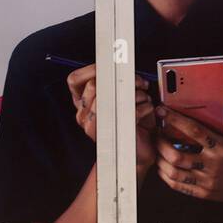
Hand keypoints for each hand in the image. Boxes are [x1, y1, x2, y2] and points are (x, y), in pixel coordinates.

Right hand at [67, 64, 157, 181]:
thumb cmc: (132, 126)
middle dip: (124, 78)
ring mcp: (94, 126)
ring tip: (145, 99)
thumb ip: (116, 84)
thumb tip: (122, 66)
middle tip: (139, 83)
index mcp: (83, 105)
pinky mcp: (112, 134)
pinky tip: (147, 109)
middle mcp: (84, 116)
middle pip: (95, 84)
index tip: (113, 66)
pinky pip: (130, 110)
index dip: (91, 69)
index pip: (74, 80)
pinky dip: (145, 106)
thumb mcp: (122, 99)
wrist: (137, 156)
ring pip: (113, 95)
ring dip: (137, 93)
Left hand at [155, 98, 222, 210]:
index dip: (176, 120)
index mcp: (222, 148)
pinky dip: (166, 176)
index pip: (194, 131)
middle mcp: (213, 165)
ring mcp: (207, 181)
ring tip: (157, 151)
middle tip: (156, 135)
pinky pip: (179, 185)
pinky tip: (163, 168)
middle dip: (161, 143)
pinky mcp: (203, 192)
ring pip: (175, 171)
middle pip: (178, 154)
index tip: (163, 112)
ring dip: (161, 160)